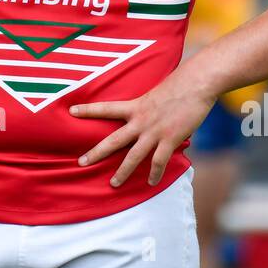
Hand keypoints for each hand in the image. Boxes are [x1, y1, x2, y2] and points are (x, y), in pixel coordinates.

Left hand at [70, 74, 214, 186]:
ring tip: (113, 184)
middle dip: (96, 153)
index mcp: (135, 106)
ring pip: (133, 157)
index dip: (88, 110)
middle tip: (81, 163)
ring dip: (122, 172)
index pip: (106, 108)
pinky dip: (154, 174)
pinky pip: (158, 161)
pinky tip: (151, 183)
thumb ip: (148, 107)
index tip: (71, 111)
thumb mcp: (155, 92)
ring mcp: (154, 131)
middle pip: (113, 140)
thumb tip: (147, 115)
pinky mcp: (170, 139)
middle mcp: (140, 120)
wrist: (196, 83)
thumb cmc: (179, 84)